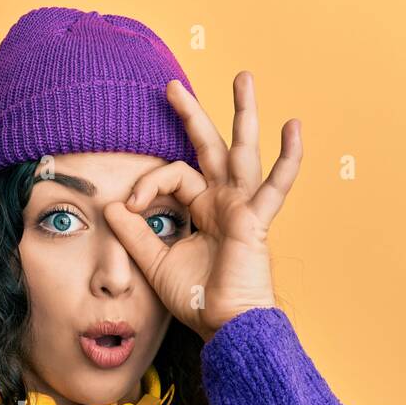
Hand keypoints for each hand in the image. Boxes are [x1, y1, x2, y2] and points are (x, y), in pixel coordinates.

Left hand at [102, 72, 301, 342]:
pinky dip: (288, 158)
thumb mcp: (155, 263)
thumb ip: (135, 235)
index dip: (148, 183)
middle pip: (207, 148)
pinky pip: (276, 185)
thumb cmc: (197, 299)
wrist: (224, 326)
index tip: (130, 205)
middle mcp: (224, 202)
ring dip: (244, 114)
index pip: (173, 176)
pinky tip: (294, 128)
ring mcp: (242, 207)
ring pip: (242, 151)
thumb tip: (111, 206)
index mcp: (202, 209)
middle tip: (172, 87)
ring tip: (243, 78)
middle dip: (192, 115)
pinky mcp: (255, 220)